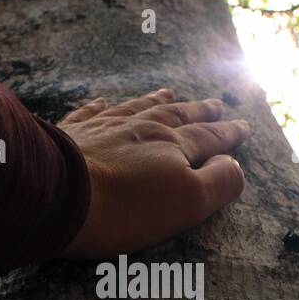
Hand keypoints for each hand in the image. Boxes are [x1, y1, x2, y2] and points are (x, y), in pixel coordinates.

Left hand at [57, 88, 247, 258]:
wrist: (56, 193)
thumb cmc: (125, 206)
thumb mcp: (186, 202)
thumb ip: (217, 182)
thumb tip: (235, 166)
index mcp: (172, 145)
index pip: (208, 138)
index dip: (228, 134)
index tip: (242, 126)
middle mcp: (140, 128)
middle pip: (175, 116)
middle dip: (198, 112)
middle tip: (215, 103)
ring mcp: (103, 127)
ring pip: (136, 108)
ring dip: (155, 101)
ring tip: (168, 92)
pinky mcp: (69, 134)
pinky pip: (90, 113)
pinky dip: (100, 106)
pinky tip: (102, 101)